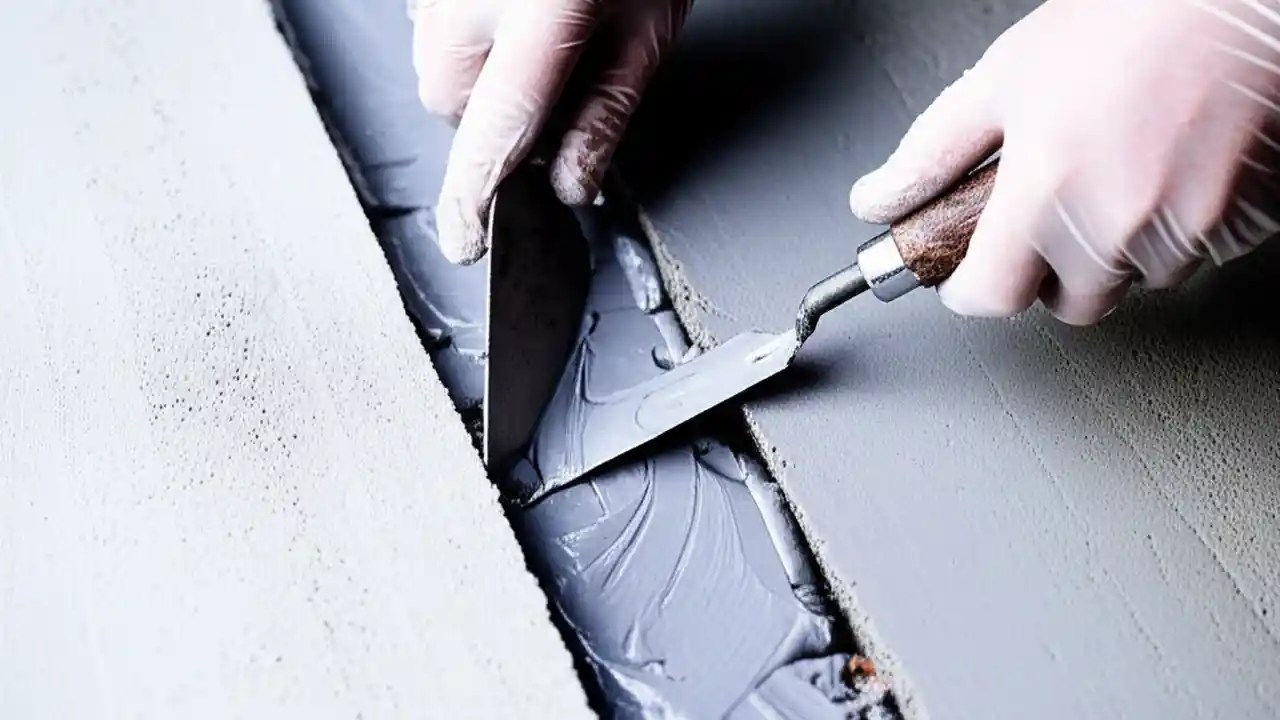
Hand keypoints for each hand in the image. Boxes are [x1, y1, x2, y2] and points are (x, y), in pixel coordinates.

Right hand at [412, 0, 693, 263]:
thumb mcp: (649, 27)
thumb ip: (605, 112)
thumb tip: (572, 181)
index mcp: (542, 15)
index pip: (493, 132)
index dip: (476, 197)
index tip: (468, 239)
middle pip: (450, 100)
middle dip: (493, 113)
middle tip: (550, 84)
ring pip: (436, 54)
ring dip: (477, 65)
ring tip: (541, 27)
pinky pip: (433, 12)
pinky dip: (467, 22)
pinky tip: (515, 3)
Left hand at [850, 0, 1279, 324]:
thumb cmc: (1130, 19)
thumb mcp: (1003, 79)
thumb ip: (932, 154)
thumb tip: (878, 201)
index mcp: (1047, 190)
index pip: (991, 297)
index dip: (970, 290)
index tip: (966, 279)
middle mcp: (1116, 222)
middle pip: (1070, 303)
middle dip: (1050, 272)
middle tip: (1053, 212)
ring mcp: (1186, 228)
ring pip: (1135, 281)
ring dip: (1117, 249)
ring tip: (1120, 170)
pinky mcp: (1243, 225)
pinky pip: (1197, 255)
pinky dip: (1176, 227)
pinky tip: (1170, 167)